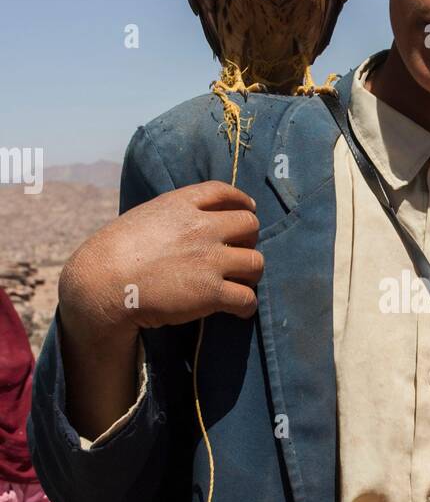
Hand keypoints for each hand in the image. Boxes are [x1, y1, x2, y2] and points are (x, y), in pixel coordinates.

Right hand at [59, 181, 262, 340]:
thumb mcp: (142, 217)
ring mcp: (209, 260)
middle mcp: (201, 228)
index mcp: (180, 205)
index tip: (248, 209)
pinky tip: (239, 310)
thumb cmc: (112, 253)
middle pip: (250, 224)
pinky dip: (247, 306)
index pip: (223, 191)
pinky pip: (247, 298)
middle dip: (249, 238)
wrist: (101, 283)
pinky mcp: (211, 292)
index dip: (241, 200)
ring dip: (251, 273)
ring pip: (256, 262)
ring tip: (240, 283)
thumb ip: (171, 216)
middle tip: (239, 252)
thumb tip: (187, 223)